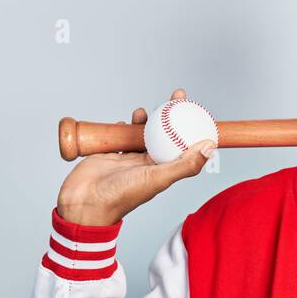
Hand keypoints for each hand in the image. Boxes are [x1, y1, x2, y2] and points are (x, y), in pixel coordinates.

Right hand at [55, 87, 214, 225]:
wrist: (86, 202)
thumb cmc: (122, 195)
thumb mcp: (158, 178)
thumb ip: (184, 165)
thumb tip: (210, 147)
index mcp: (163, 171)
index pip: (183, 146)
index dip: (192, 128)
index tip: (197, 109)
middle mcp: (148, 165)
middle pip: (165, 135)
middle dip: (172, 115)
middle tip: (177, 95)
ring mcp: (129, 160)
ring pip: (142, 134)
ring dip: (145, 121)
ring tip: (142, 112)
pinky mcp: (111, 155)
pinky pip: (120, 137)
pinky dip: (123, 128)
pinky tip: (123, 123)